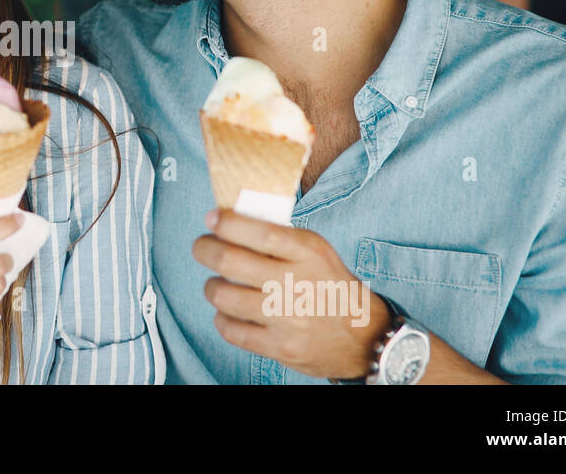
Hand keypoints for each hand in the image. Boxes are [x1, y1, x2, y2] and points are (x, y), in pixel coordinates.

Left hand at [192, 208, 389, 379]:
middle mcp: (296, 282)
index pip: (257, 231)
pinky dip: (222, 318)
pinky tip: (229, 312)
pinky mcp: (280, 347)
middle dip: (205, 249)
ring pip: (223, 296)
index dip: (226, 222)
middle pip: (229, 261)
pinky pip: (231, 330)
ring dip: (211, 287)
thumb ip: (278, 237)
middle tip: (202, 247)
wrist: (364, 336)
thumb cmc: (330, 285)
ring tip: (216, 284)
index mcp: (307, 252)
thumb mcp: (316, 251)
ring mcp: (287, 318)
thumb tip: (228, 221)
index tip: (212, 218)